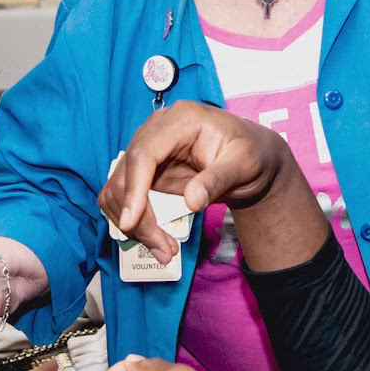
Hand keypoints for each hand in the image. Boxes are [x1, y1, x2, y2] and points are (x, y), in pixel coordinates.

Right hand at [99, 100, 292, 263]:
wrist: (251, 158)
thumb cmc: (250, 154)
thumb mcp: (244, 164)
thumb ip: (217, 180)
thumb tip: (191, 201)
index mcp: (180, 120)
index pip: (143, 153)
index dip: (133, 189)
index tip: (132, 223)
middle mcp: (155, 131)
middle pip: (126, 175)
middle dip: (138, 218)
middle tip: (164, 250)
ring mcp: (146, 151)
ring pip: (118, 191)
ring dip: (134, 224)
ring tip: (165, 250)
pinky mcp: (144, 172)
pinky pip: (126, 199)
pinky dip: (136, 222)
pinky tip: (158, 239)